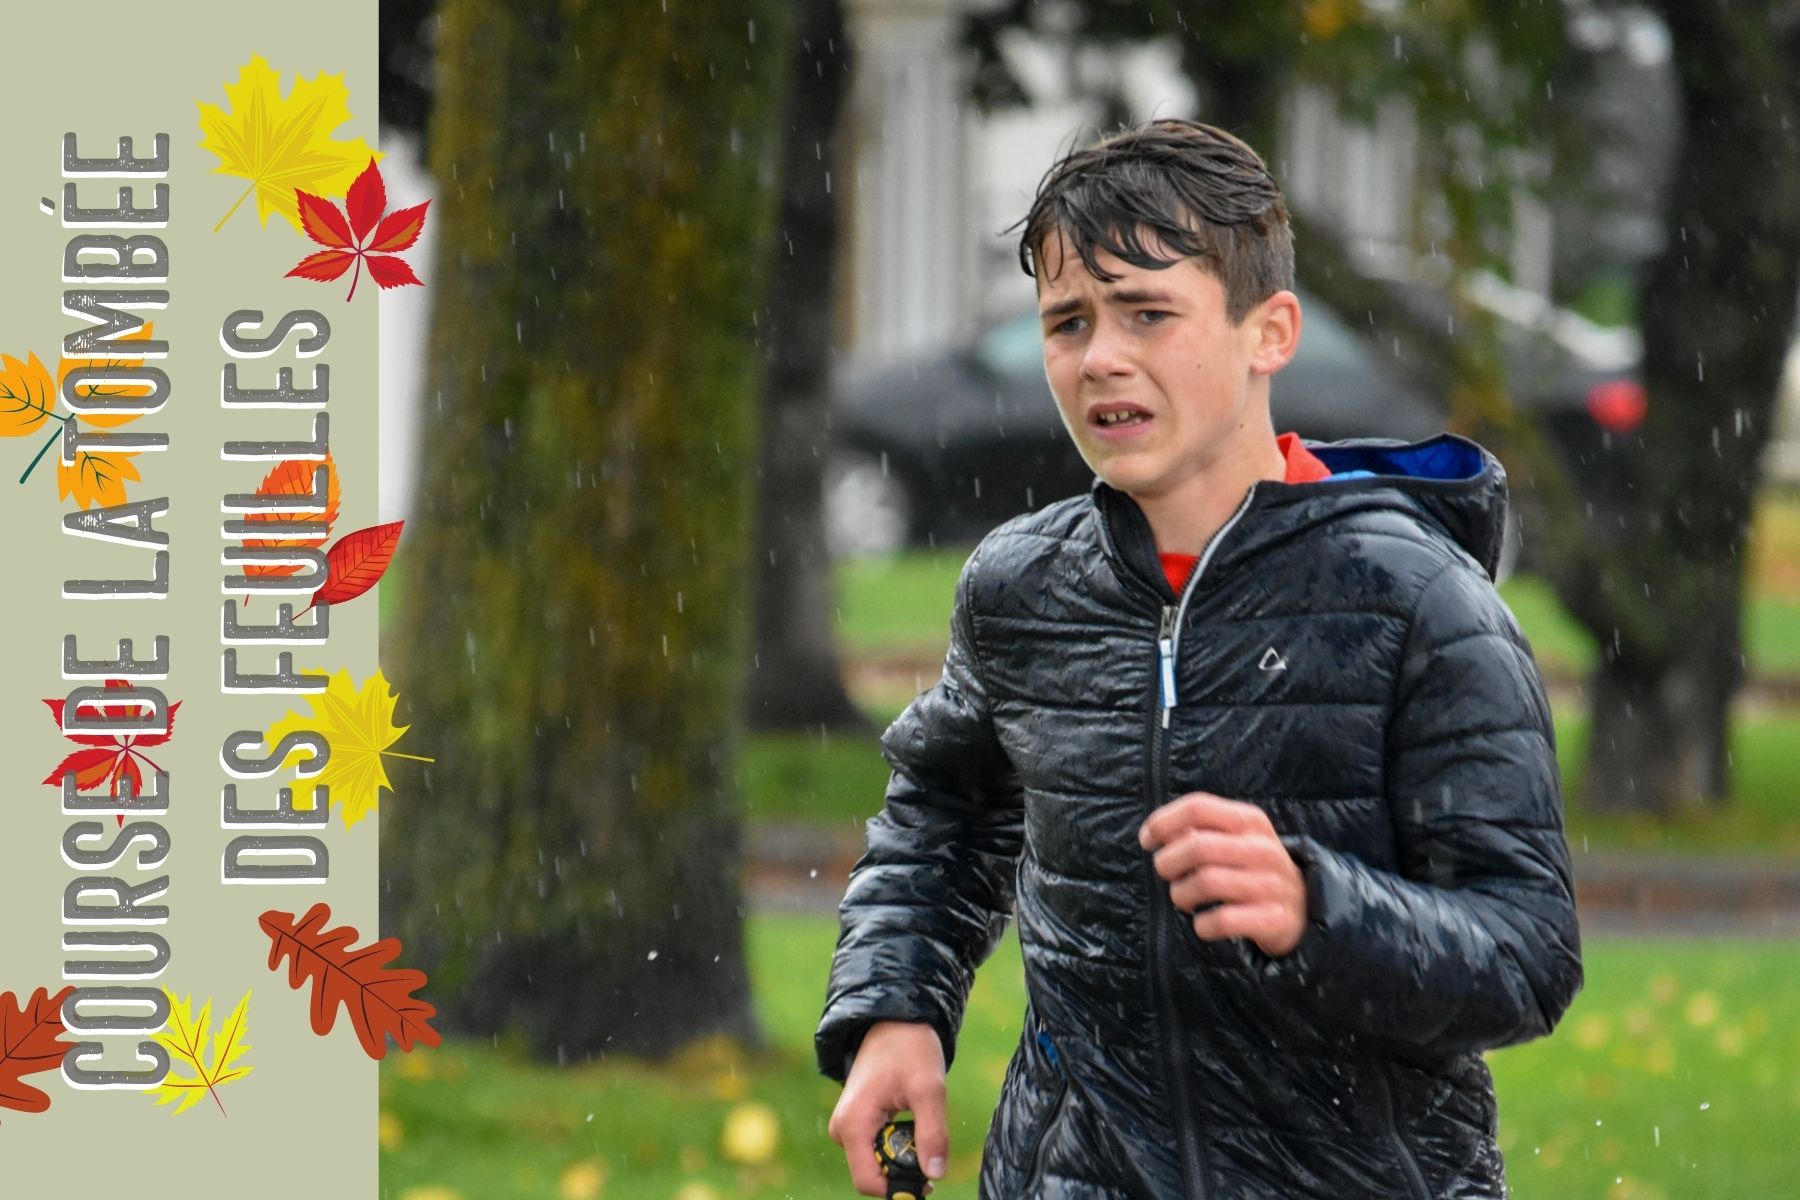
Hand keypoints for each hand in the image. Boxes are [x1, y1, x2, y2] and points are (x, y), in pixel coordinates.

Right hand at [828, 1020, 948, 1195]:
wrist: (895, 1020)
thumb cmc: (910, 1048)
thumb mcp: (929, 1088)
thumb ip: (932, 1133)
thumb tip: (935, 1175)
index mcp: (853, 1124)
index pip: (868, 1182)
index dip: (898, 1188)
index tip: (928, 1180)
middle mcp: (842, 1129)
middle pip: (872, 1174)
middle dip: (903, 1171)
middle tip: (930, 1149)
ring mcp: (847, 1126)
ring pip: (876, 1163)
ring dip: (902, 1157)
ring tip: (921, 1125)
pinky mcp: (856, 1122)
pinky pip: (875, 1149)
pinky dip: (897, 1146)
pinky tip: (911, 1123)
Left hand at [1139, 792, 1307, 956]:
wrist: (1303, 907)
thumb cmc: (1251, 867)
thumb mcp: (1234, 838)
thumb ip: (1198, 830)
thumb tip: (1154, 834)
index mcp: (1250, 820)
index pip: (1199, 807)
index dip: (1163, 822)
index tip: (1147, 840)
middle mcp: (1263, 848)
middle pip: (1197, 846)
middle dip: (1168, 862)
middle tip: (1167, 874)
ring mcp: (1271, 883)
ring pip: (1206, 882)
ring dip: (1181, 894)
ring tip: (1183, 898)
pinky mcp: (1274, 919)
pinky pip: (1223, 920)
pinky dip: (1202, 925)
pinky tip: (1203, 924)